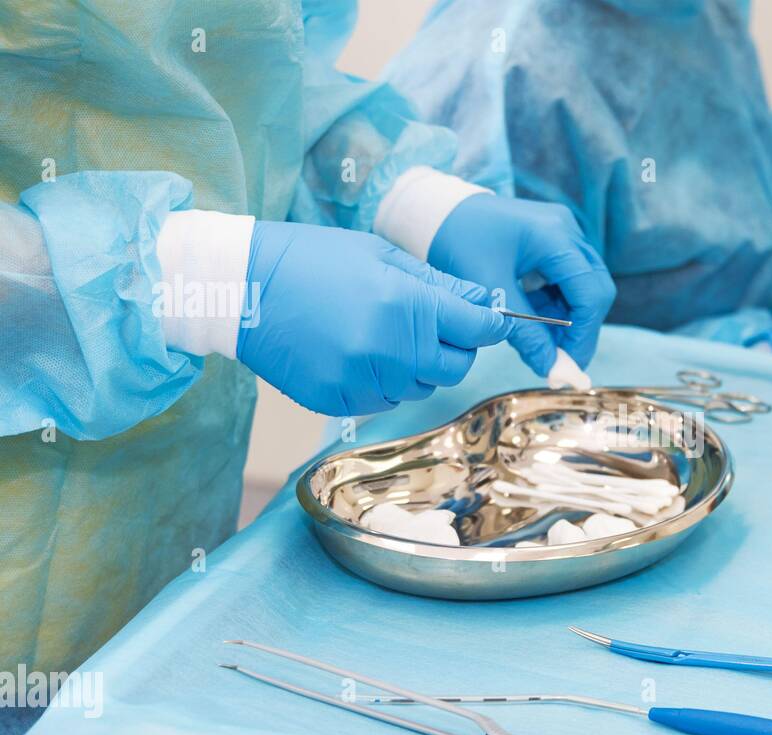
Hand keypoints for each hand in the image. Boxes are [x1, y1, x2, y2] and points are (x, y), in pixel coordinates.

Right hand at [238, 222, 512, 414]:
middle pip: (455, 367)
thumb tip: (484, 301)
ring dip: (415, 367)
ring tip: (381, 334)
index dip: (490, 324)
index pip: (477, 328)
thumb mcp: (381, 255)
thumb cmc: (313, 260)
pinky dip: (381, 382)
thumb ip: (439, 284)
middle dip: (454, 348)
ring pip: (420, 387)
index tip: (489, 320)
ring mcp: (363, 380)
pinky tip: (356, 353)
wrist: (241, 288)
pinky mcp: (339, 402)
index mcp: (406, 305)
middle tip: (430, 325)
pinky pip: (382, 401)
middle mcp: (390, 349)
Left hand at [427, 194, 615, 375]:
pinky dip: (558, 306)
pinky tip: (536, 320)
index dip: (583, 333)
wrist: (439, 213)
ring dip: (569, 319)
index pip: (590, 292)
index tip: (566, 363)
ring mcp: (564, 233)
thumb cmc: (459, 242)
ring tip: (541, 343)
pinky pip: (570, 280)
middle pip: (596, 289)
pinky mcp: (555, 241)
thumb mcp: (492, 291)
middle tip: (557, 359)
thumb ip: (525, 332)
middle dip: (580, 329)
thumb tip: (550, 368)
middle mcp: (567, 230)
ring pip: (585, 287)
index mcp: (554, 236)